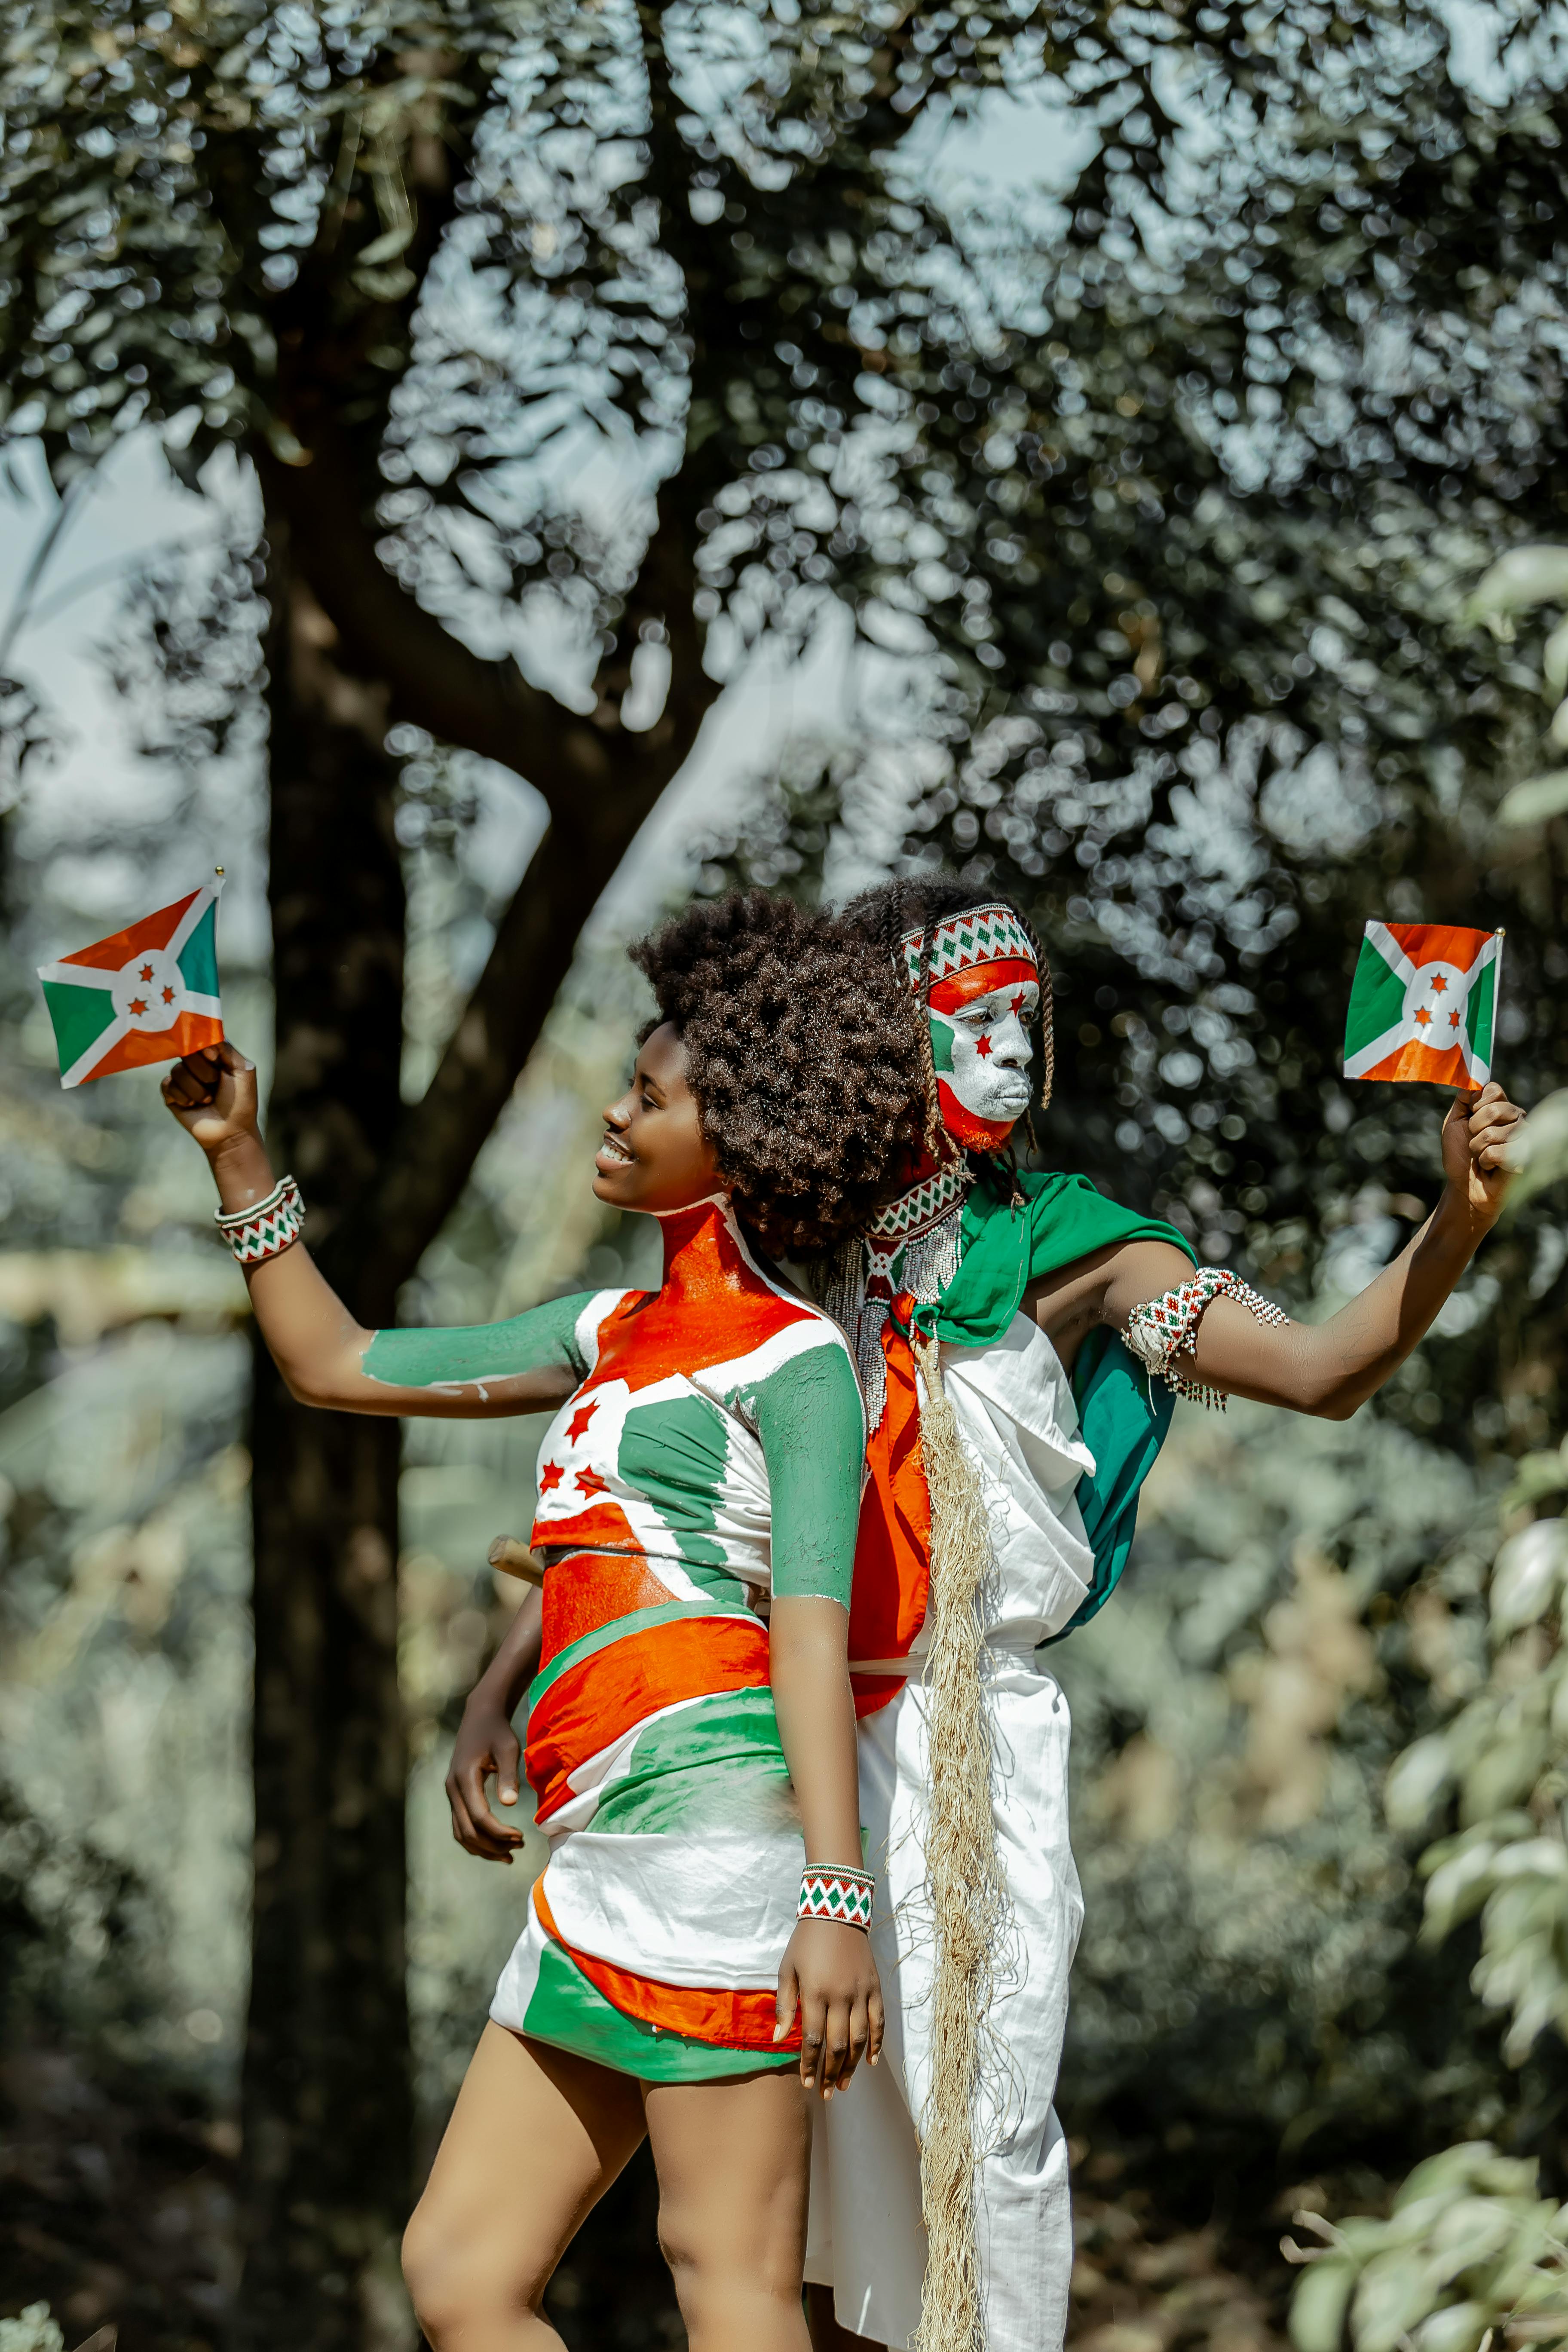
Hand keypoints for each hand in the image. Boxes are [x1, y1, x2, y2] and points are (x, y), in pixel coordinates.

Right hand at [161, 1040, 259, 1158]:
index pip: (199, 1038)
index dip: (203, 1046)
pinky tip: (193, 1106)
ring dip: (195, 1089)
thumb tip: (206, 1038)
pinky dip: (182, 1097)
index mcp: (214, 1055)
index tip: (213, 1058)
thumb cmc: (241, 1101)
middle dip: (203, 1072)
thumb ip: (227, 1049)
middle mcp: (197, 1064)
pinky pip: (167, 1085)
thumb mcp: (243, 1071)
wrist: (231, 1131)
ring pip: (177, 1070)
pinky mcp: (172, 1094)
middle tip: (214, 1085)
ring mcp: (183, 1078)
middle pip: (186, 1052)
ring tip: (207, 1100)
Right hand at [445, 1687, 525, 1862]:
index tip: (521, 1837)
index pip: (479, 1817)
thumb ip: (508, 1775)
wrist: (480, 1716)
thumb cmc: (498, 1731)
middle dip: (493, 1845)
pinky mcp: (456, 1795)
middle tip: (519, 1847)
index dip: (499, 1832)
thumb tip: (510, 1804)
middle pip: (468, 1831)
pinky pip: (460, 1825)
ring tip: (509, 1855)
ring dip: (483, 1848)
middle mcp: (452, 1789)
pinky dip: (476, 1839)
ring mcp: (451, 1793)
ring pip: (461, 1833)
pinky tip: (495, 1844)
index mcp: (464, 1778)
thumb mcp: (508, 1748)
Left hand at [774, 1915, 883, 2097]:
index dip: (809, 2065)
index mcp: (815, 1993)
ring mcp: (860, 1993)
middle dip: (830, 2073)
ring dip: (852, 2066)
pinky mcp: (875, 1987)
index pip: (813, 2039)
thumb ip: (785, 2006)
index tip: (806, 2084)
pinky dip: (876, 2043)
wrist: (836, 1911)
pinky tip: (869, 2062)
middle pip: (837, 2045)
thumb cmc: (805, 1942)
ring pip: (859, 2039)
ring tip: (844, 2085)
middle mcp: (840, 1996)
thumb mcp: (787, 1970)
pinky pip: (878, 2021)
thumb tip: (779, 2040)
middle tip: (826, 2093)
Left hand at [1441, 1080, 1524, 1225]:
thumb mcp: (1453, 1124)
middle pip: (1495, 1109)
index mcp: (1501, 1108)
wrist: (1465, 1187)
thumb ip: (1462, 1101)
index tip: (1470, 1117)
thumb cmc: (1460, 1156)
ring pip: (1494, 1133)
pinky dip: (1487, 1161)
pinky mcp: (1525, 1157)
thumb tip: (1471, 1082)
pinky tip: (1491, 1167)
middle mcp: (1516, 1119)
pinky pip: (1498, 1152)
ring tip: (1482, 1156)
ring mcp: (1524, 1137)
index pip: (1494, 1089)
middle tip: (1474, 1142)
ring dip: (1478, 1148)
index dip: (1477, 1104)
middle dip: (1474, 1129)